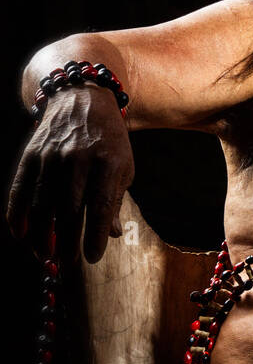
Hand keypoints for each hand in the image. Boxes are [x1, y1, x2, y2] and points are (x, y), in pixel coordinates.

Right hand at [6, 85, 134, 262]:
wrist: (82, 99)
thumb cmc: (108, 141)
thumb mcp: (123, 165)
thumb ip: (115, 200)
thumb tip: (111, 235)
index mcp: (108, 161)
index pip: (101, 204)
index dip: (95, 235)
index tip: (92, 258)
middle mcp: (78, 157)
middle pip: (69, 208)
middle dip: (66, 240)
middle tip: (66, 264)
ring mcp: (52, 155)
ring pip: (42, 203)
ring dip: (41, 234)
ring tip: (46, 255)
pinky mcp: (31, 154)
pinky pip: (20, 189)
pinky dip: (17, 215)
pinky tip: (21, 234)